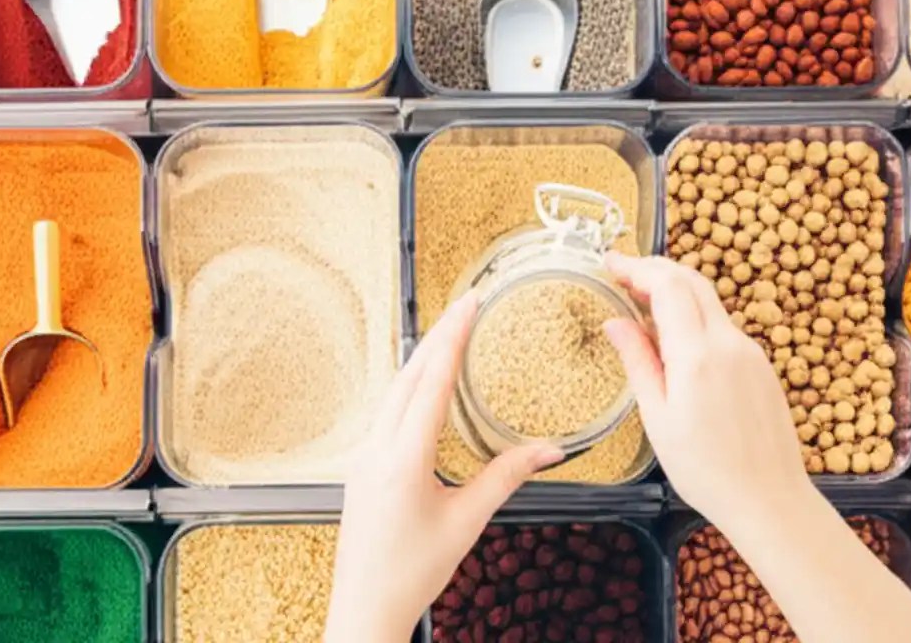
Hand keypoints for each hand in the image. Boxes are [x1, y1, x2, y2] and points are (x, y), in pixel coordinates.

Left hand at [325, 292, 563, 642]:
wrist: (365, 606)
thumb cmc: (412, 572)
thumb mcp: (467, 521)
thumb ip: (506, 477)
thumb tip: (550, 450)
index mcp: (403, 459)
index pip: (432, 380)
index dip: (453, 337)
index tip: (470, 304)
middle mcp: (376, 448)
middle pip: (409, 375)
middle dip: (439, 336)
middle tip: (467, 305)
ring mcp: (362, 455)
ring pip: (393, 390)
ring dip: (423, 359)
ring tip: (452, 335)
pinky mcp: (360, 465)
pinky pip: (386, 411)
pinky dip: (410, 386)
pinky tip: (426, 384)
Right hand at [601, 254, 809, 530]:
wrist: (769, 499)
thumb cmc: (706, 469)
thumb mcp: (657, 418)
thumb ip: (638, 362)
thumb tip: (615, 322)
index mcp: (697, 355)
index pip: (667, 286)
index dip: (637, 267)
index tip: (610, 262)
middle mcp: (729, 343)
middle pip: (692, 281)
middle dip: (656, 268)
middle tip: (622, 273)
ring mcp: (750, 352)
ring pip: (710, 302)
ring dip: (675, 290)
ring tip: (640, 302)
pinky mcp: (761, 366)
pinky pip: (723, 326)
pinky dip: (695, 315)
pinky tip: (675, 336)